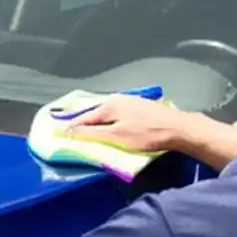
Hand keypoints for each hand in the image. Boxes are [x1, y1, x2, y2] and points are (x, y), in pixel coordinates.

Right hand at [61, 94, 195, 152]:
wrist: (178, 128)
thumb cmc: (146, 135)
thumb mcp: (116, 137)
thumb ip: (91, 134)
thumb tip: (68, 131)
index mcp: (108, 106)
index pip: (82, 119)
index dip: (70, 128)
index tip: (58, 135)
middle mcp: (116, 99)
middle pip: (93, 113)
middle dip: (82, 123)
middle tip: (71, 133)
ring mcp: (129, 101)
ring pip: (105, 113)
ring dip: (96, 122)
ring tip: (88, 131)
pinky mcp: (139, 106)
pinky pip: (116, 113)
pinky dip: (108, 120)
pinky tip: (111, 126)